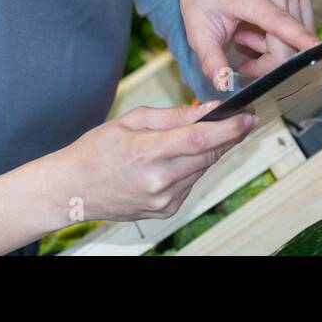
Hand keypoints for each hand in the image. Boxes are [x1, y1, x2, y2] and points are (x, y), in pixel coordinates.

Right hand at [58, 102, 256, 221]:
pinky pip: (189, 184)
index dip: (229, 128)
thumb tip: (207, 110)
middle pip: (208, 155)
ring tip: (200, 137)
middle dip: (227, 137)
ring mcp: (163, 199)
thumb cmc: (96, 151)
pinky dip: (191, 169)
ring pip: (201, 170)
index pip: (200, 139)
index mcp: (148, 152)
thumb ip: (173, 116)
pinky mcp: (164, 211)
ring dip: (208, 152)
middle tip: (239, 121)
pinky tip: (176, 160)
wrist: (73, 189)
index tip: (248, 117)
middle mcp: (159, 180)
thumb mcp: (131, 120)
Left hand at [178, 0, 318, 91]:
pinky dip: (284, 35)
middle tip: (241, 44)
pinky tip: (262, 25)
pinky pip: (301, 27)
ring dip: (275, 46)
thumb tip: (223, 84)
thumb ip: (211, 60)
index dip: (300, 39)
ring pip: (297, 39)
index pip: (281, 23)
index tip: (317, 48)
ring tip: (248, 30)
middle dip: (267, 59)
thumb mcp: (197, 30)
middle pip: (288, 44)